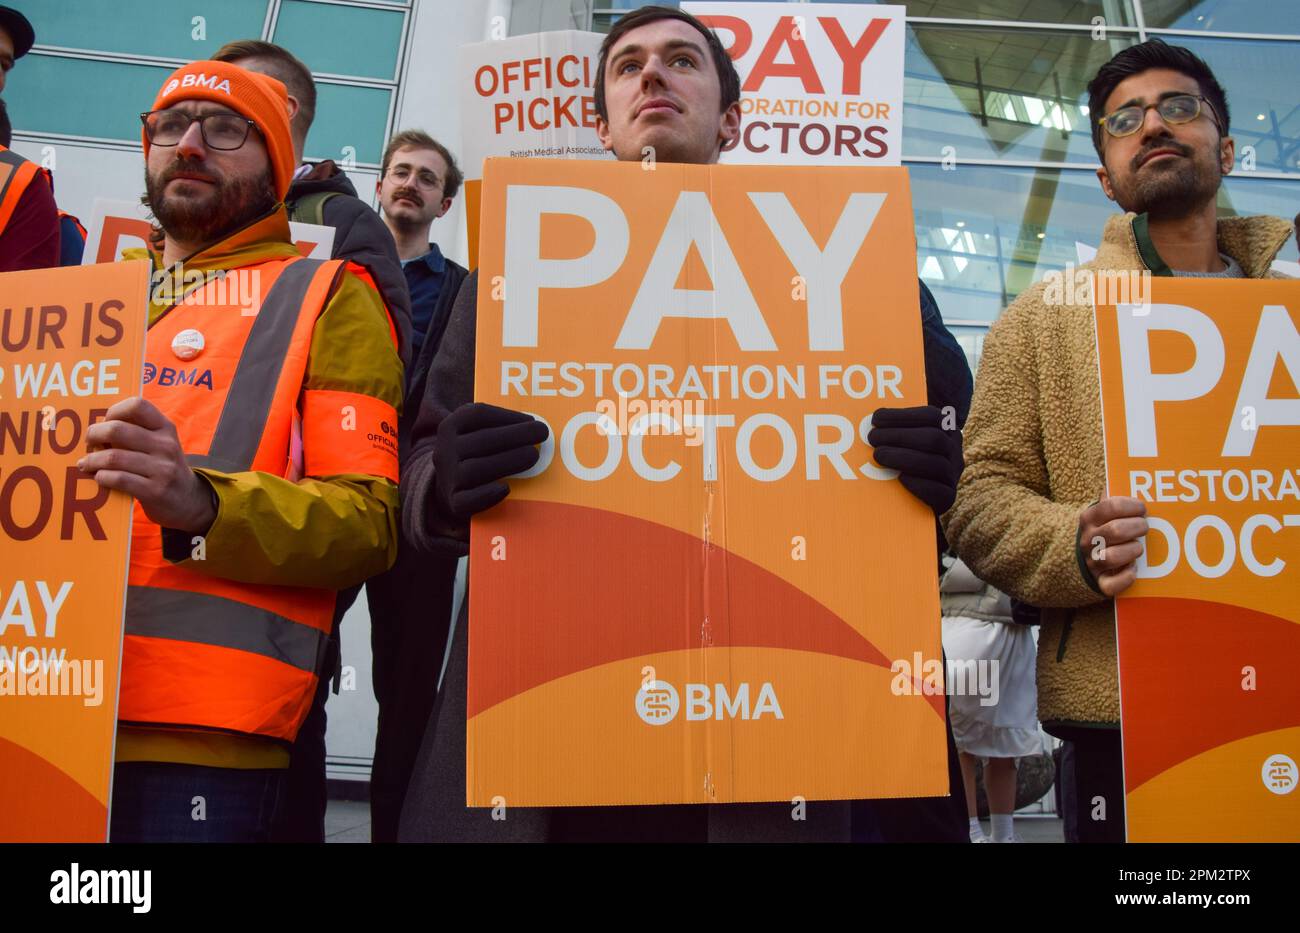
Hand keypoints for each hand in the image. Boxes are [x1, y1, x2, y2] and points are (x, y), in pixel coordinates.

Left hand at [78, 397, 216, 532]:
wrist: (188, 500)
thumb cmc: (162, 467)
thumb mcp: (160, 444)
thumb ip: (137, 432)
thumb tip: (96, 426)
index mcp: (165, 428)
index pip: (137, 405)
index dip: (114, 410)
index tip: (105, 421)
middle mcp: (166, 445)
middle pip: (117, 430)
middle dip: (94, 435)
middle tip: (88, 443)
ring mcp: (162, 468)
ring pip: (114, 457)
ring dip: (92, 460)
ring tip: (86, 463)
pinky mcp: (155, 490)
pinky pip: (119, 479)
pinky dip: (102, 477)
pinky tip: (99, 477)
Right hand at [434, 402, 548, 521]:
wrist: (450, 486)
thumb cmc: (475, 454)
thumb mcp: (476, 432)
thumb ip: (499, 427)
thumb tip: (535, 427)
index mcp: (451, 426)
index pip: (477, 415)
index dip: (506, 416)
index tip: (531, 420)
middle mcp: (445, 450)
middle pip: (481, 441)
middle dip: (515, 436)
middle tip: (542, 434)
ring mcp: (447, 477)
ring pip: (475, 469)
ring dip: (508, 461)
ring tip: (533, 456)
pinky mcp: (453, 501)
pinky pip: (467, 500)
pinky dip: (487, 495)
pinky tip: (506, 488)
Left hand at [867, 405, 962, 515]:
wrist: (914, 498)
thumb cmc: (902, 458)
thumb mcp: (904, 438)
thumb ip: (894, 428)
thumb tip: (870, 421)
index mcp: (947, 429)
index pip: (932, 416)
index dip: (903, 416)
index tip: (876, 418)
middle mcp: (954, 450)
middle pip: (934, 439)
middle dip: (899, 436)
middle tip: (872, 438)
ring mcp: (953, 475)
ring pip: (937, 464)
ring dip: (904, 458)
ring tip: (878, 456)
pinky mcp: (949, 498)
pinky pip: (940, 492)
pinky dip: (919, 484)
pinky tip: (900, 478)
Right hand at [1078, 496, 1147, 596]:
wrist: (1078, 559)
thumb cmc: (1100, 531)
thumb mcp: (1099, 512)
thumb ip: (1109, 498)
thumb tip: (1121, 475)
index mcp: (1088, 519)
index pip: (1111, 506)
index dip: (1132, 506)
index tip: (1142, 508)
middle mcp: (1088, 540)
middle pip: (1116, 530)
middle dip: (1137, 527)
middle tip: (1144, 527)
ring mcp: (1092, 562)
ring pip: (1112, 557)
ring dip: (1132, 551)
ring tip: (1138, 547)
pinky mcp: (1099, 582)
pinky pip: (1111, 584)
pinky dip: (1126, 577)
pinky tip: (1133, 568)